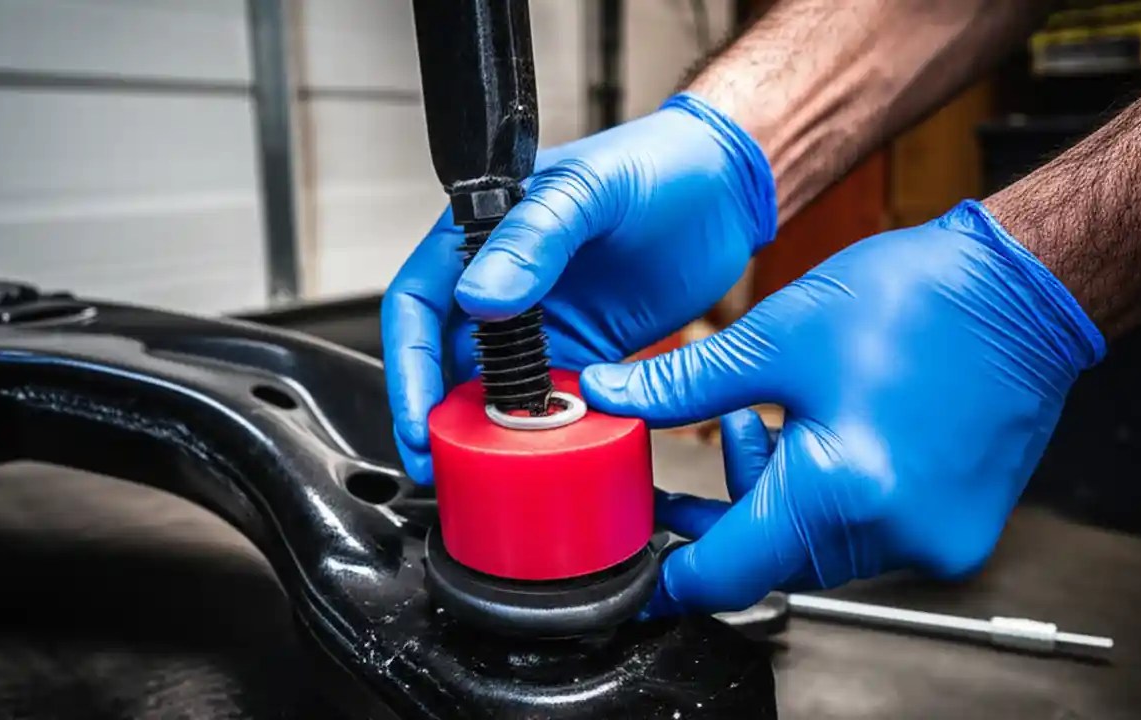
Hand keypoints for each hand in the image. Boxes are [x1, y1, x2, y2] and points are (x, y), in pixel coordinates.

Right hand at [383, 93, 775, 483]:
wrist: (731, 186)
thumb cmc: (659, 164)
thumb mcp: (589, 190)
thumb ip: (534, 237)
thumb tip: (480, 297)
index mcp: (481, 235)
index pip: (418, 306)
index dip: (409, 366)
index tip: (417, 418)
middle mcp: (503, 282)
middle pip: (444, 359)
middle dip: (436, 415)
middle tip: (437, 464)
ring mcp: (543, 322)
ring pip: (492, 388)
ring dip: (486, 428)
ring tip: (485, 469)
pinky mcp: (586, 350)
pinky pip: (551, 400)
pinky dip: (546, 427)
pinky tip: (551, 450)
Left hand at [579, 201, 1105, 614]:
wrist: (1022, 288)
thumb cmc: (916, 300)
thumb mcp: (777, 340)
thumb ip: (683, 384)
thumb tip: (614, 394)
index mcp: (844, 492)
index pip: (731, 569)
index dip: (674, 572)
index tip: (640, 566)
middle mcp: (896, 533)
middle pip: (773, 556)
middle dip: (729, 505)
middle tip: (704, 445)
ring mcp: (935, 538)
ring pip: (817, 546)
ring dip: (779, 493)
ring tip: (772, 416)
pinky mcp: (956, 529)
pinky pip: (865, 535)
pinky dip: (828, 497)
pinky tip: (823, 434)